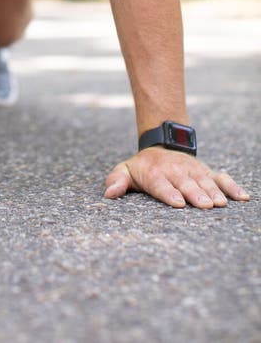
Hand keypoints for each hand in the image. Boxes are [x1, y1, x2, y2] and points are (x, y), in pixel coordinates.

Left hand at [104, 147, 249, 208]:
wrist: (162, 145)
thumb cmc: (143, 166)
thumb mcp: (126, 170)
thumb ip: (117, 181)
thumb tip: (109, 194)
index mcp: (155, 173)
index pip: (161, 184)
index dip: (169, 193)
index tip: (178, 203)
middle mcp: (176, 172)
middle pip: (186, 184)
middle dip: (195, 194)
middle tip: (204, 205)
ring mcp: (194, 171)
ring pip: (205, 181)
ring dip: (213, 192)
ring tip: (220, 203)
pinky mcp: (207, 172)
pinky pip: (222, 178)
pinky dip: (232, 186)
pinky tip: (242, 197)